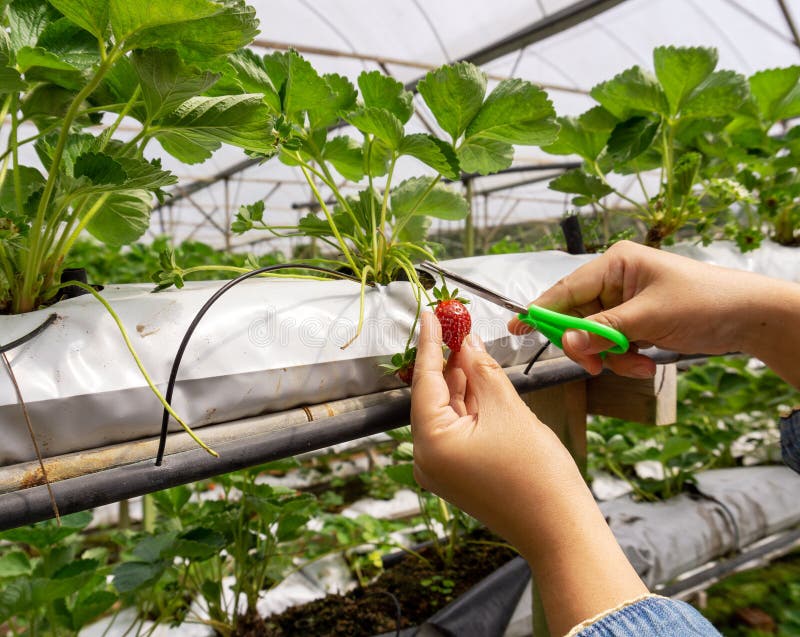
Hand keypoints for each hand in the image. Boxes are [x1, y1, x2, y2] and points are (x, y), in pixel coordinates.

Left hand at [410, 312, 647, 632]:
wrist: (561, 529)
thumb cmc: (536, 475)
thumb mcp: (508, 410)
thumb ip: (483, 371)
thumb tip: (468, 343)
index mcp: (430, 444)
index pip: (424, 381)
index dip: (429, 342)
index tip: (430, 313)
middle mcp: (427, 458)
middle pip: (433, 396)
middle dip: (447, 359)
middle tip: (456, 322)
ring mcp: (443, 468)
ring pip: (447, 411)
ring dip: (459, 379)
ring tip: (469, 342)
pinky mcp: (460, 472)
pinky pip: (458, 428)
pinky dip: (468, 403)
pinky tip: (477, 375)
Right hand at [508, 240, 785, 377]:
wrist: (749, 316)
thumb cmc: (703, 301)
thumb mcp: (648, 317)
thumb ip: (603, 331)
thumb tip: (567, 343)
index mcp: (614, 263)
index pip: (565, 288)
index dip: (541, 310)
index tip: (516, 328)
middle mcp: (615, 280)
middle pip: (576, 317)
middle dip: (588, 344)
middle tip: (595, 366)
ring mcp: (624, 302)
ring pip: (595, 336)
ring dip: (612, 356)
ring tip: (639, 364)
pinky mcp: (636, 321)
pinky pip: (613, 344)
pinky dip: (625, 358)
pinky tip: (647, 363)